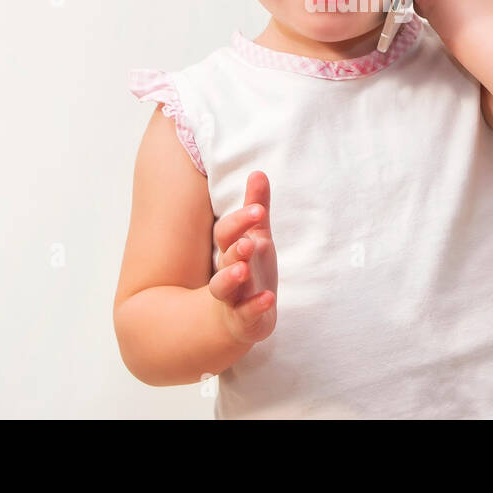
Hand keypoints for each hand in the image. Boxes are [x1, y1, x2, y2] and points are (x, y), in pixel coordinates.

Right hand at [208, 170, 277, 345]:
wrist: (239, 319)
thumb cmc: (250, 270)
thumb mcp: (258, 237)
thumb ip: (257, 208)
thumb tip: (258, 172)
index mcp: (231, 249)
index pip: (227, 232)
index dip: (241, 221)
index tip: (259, 209)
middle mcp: (229, 272)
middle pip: (225, 257)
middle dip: (235, 248)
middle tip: (247, 241)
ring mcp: (234, 298)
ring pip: (225, 288)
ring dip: (232, 278)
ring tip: (243, 269)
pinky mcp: (244, 320)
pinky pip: (246, 314)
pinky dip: (255, 307)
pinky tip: (267, 299)